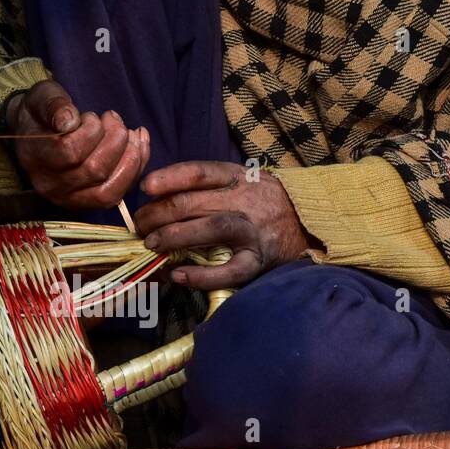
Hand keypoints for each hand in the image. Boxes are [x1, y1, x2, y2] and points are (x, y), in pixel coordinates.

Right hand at [5, 79, 149, 208]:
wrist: (36, 134)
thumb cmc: (41, 113)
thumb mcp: (41, 97)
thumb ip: (53, 105)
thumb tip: (70, 120)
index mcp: (36, 159)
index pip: (70, 152)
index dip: (91, 131)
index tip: (91, 116)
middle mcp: (52, 186)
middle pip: (95, 171)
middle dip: (115, 140)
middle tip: (113, 118)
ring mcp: (71, 199)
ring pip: (110, 189)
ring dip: (130, 157)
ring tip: (130, 132)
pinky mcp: (90, 202)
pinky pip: (119, 193)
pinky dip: (136, 167)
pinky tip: (140, 142)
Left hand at [135, 161, 310, 289]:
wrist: (310, 223)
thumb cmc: (264, 201)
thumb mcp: (241, 180)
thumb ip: (208, 185)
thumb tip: (158, 195)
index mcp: (238, 177)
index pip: (198, 172)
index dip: (169, 178)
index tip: (146, 187)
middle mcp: (244, 201)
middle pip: (193, 203)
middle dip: (157, 214)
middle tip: (140, 225)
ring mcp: (252, 231)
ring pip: (208, 230)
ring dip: (173, 237)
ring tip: (151, 245)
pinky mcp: (258, 261)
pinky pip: (228, 271)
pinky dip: (200, 276)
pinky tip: (178, 275)